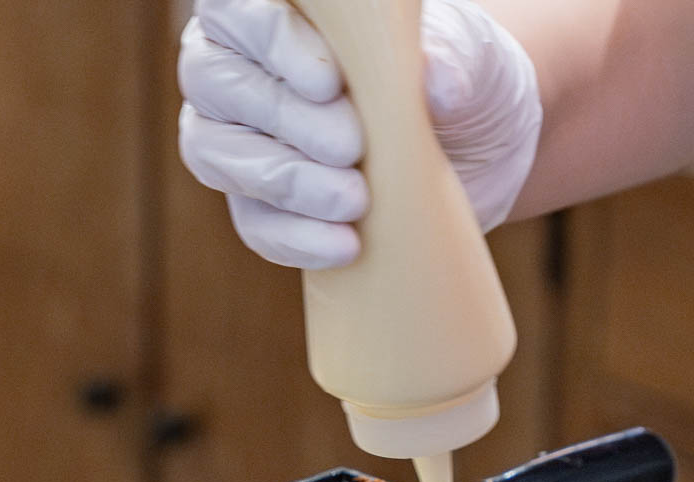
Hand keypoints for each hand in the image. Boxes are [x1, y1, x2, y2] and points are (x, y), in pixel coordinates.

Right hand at [178, 0, 541, 268]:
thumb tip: (437, 87)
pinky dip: (295, 237)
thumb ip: (451, 56)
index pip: (234, 9)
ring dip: (283, 181)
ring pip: (216, 154)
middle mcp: (238, 66)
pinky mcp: (258, 204)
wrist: (476, 153)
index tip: (329, 80)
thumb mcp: (470, 56)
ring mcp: (237, 138)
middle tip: (351, 146)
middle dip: (284, 117)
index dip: (270, 42)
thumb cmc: (459, 77)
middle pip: (218, 82)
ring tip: (354, 201)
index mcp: (275, 7)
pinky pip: (253, 222)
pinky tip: (344, 246)